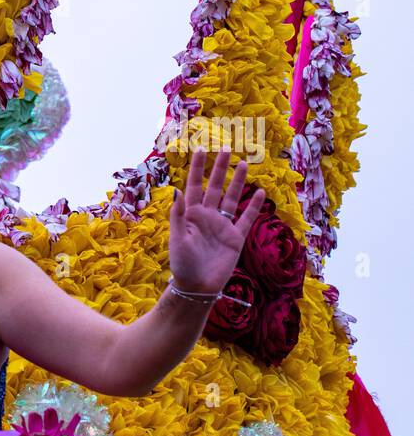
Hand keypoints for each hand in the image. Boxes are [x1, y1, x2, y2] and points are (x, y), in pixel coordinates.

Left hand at [168, 148, 266, 294]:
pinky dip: (253, 206)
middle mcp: (207, 216)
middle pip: (214, 187)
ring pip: (231, 198)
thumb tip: (177, 190)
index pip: (194, 186)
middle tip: (226, 148)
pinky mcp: (236, 238)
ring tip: (244, 163)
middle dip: (219, 168)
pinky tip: (259, 193)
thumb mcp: (176, 239)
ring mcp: (222, 226)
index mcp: (190, 215)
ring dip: (237, 182)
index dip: (197, 168)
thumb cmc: (182, 264)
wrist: (197, 287)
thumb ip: (178, 215)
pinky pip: (246, 218)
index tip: (201, 149)